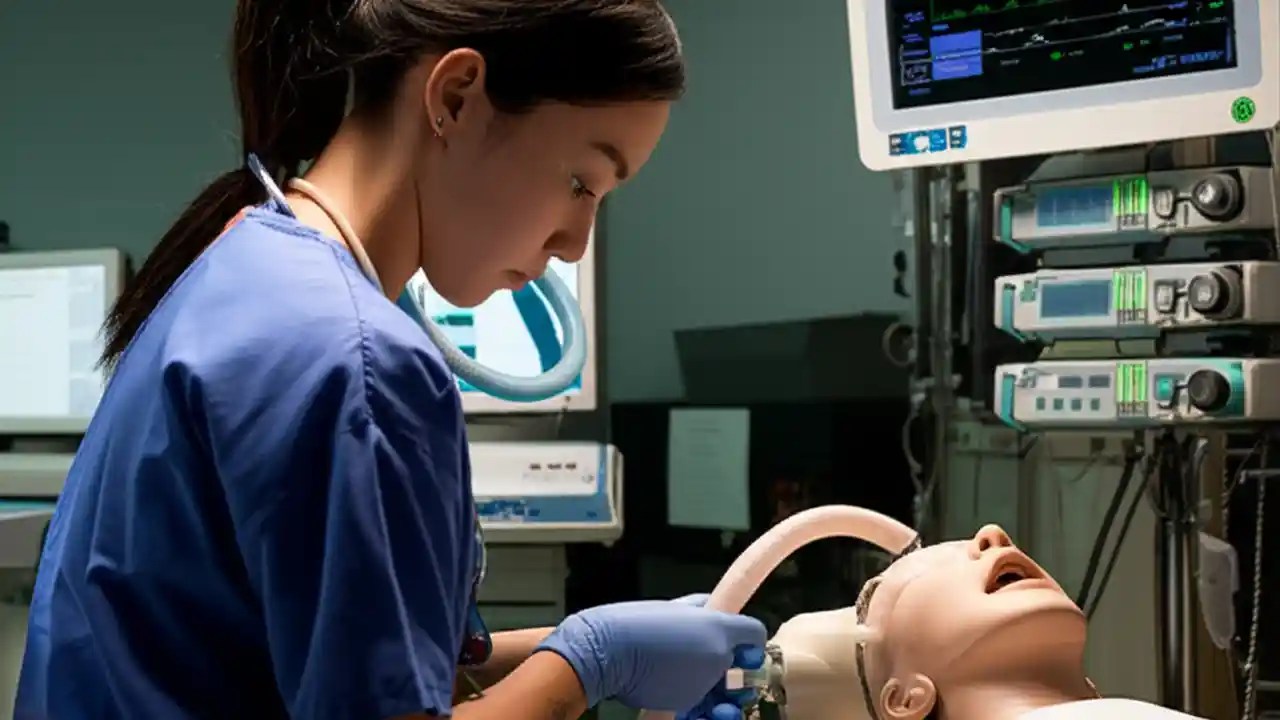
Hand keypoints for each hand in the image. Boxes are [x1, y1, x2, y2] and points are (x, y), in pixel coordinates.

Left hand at [535, 595, 765, 710]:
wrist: (605, 657)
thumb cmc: (664, 644)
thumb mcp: (718, 633)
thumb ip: (746, 635)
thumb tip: (755, 642)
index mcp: (708, 616)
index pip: (742, 633)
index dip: (752, 654)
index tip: (751, 672)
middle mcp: (692, 638)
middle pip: (728, 670)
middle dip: (737, 690)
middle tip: (734, 702)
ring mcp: (672, 665)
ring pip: (708, 692)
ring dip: (720, 708)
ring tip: (718, 716)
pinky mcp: (656, 687)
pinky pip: (685, 704)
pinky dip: (696, 715)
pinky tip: (697, 719)